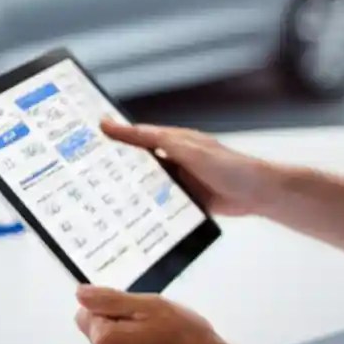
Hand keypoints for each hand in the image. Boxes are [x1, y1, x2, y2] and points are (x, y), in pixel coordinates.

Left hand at [74, 286, 244, 343]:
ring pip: (112, 342)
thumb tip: (81, 293)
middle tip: (150, 322)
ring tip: (157, 337)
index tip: (134, 309)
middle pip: (98, 329)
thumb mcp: (151, 306)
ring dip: (129, 336)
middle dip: (119, 321)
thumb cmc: (184, 336)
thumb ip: (111, 299)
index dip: (109, 305)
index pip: (85, 312)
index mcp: (105, 339)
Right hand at [101, 118, 274, 216]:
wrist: (257, 194)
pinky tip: (128, 217)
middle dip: (115, 168)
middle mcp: (173, 159)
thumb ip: (155, 140)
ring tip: (99, 200)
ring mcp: (179, 181)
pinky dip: (146, 209)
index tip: (87, 139)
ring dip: (129, 191)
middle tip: (86, 175)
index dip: (114, 137)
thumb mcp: (187, 149)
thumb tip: (118, 126)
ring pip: (147, 185)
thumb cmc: (227, 166)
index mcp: (173, 140)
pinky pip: (160, 204)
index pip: (137, 136)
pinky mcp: (184, 202)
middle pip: (139, 163)